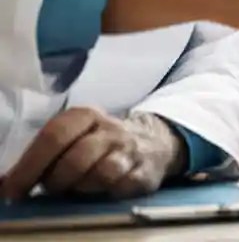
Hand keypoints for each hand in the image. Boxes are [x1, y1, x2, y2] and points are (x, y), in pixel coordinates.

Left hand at [0, 109, 183, 200]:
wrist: (153, 142)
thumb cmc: (98, 143)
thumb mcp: (71, 139)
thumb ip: (39, 157)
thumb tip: (2, 183)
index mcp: (85, 116)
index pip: (53, 137)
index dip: (29, 166)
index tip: (12, 191)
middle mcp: (110, 129)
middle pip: (75, 159)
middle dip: (55, 181)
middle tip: (51, 188)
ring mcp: (130, 150)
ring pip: (99, 175)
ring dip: (82, 187)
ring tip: (79, 186)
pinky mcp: (145, 172)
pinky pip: (120, 187)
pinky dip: (105, 193)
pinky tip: (103, 189)